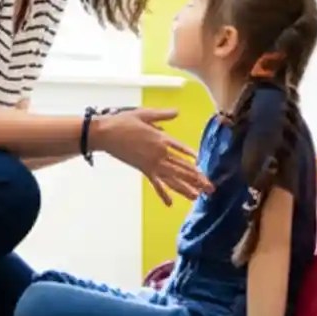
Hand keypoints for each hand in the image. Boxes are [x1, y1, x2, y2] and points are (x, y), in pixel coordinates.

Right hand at [91, 108, 211, 204]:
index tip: (202, 166)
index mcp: (161, 138)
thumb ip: (162, 115)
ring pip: (172, 178)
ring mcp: (151, 164)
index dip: (192, 158)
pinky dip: (163, 194)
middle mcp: (159, 153)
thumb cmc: (123, 122)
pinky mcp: (143, 170)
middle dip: (197, 179)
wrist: (106, 134)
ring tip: (197, 197)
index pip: (182, 150)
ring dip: (186, 188)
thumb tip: (177, 112)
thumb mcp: (144, 114)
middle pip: (182, 168)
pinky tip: (170, 203)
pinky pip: (156, 184)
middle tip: (210, 188)